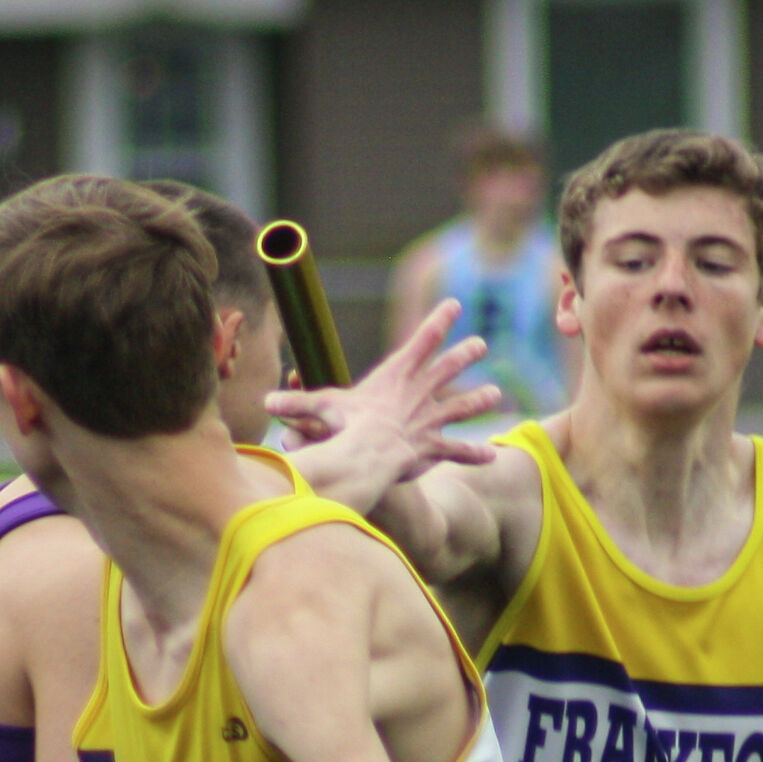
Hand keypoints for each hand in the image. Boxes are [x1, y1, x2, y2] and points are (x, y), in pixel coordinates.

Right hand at [266, 300, 504, 481]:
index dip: (438, 322)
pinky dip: (473, 453)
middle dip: (464, 354)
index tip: (454, 305)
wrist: (370, 452)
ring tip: (494, 394)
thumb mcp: (320, 409)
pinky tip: (491, 455)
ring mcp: (428, 420)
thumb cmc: (344, 427)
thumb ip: (297, 404)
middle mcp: (418, 393)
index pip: (421, 341)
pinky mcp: (433, 448)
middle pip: (447, 368)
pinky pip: (456, 450)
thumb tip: (267, 402)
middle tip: (481, 344)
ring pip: (459, 406)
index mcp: (395, 375)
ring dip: (477, 400)